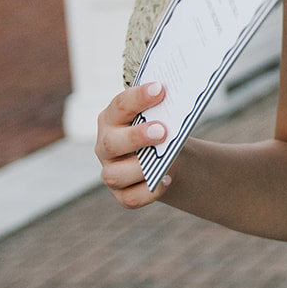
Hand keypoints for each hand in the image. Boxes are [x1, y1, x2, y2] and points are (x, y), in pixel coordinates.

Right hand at [96, 81, 171, 208]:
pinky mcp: (121, 194)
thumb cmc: (163, 129)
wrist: (167, 157)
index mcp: (111, 119)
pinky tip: (167, 179)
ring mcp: (110, 171)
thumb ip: (165, 113)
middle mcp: (105, 145)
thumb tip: (181, 108)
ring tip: (166, 160)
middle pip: (111, 143)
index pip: (119, 106)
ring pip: (114, 175)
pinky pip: (131, 198)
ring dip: (139, 168)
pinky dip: (150, 191)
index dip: (138, 97)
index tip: (160, 89)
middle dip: (136, 137)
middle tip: (163, 130)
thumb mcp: (162, 118)